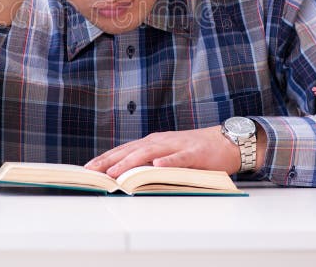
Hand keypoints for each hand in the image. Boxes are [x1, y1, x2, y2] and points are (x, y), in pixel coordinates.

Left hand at [85, 126, 265, 177]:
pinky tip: (157, 166)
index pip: (123, 150)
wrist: (227, 141)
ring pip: (150, 153)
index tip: (87, 168)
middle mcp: (161, 141)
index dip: (105, 158)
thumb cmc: (196, 151)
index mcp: (153, 142)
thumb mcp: (168, 154)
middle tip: (93, 172)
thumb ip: (150, 162)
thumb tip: (127, 175)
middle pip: (131, 150)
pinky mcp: (194, 152)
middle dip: (110, 161)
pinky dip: (168, 161)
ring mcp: (177, 145)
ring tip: (115, 172)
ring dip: (131, 162)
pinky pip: (179, 157)